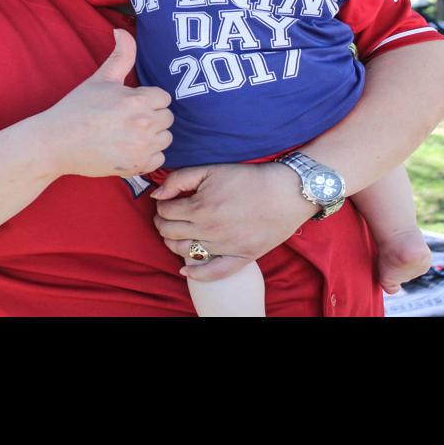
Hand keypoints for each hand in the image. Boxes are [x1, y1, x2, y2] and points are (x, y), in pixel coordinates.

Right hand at [28, 29, 173, 178]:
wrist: (56, 143)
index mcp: (137, 100)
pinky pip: (159, 159)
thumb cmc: (77, 109)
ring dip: (152, 137)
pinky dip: (147, 156)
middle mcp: (143, 124)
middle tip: (127, 120)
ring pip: (165, 139)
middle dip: (152, 117)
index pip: (164, 98)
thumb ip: (121, 55)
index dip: (148, 100)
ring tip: (128, 134)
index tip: (130, 105)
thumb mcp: (100, 79)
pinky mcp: (136, 166)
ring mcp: (141, 147)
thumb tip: (122, 30)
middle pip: (167, 118)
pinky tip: (128, 149)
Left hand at [149, 162, 315, 281]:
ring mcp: (224, 247)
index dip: (162, 206)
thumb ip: (179, 179)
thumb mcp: (212, 170)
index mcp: (200, 207)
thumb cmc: (250, 179)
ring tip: (177, 233)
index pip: (165, 212)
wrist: (286, 193)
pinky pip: (213, 273)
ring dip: (173, 243)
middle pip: (169, 232)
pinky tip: (186, 270)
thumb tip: (157, 195)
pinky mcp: (240, 258)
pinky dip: (196, 274)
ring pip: (183, 252)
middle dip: (162, 223)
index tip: (168, 202)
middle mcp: (208, 230)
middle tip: (167, 217)